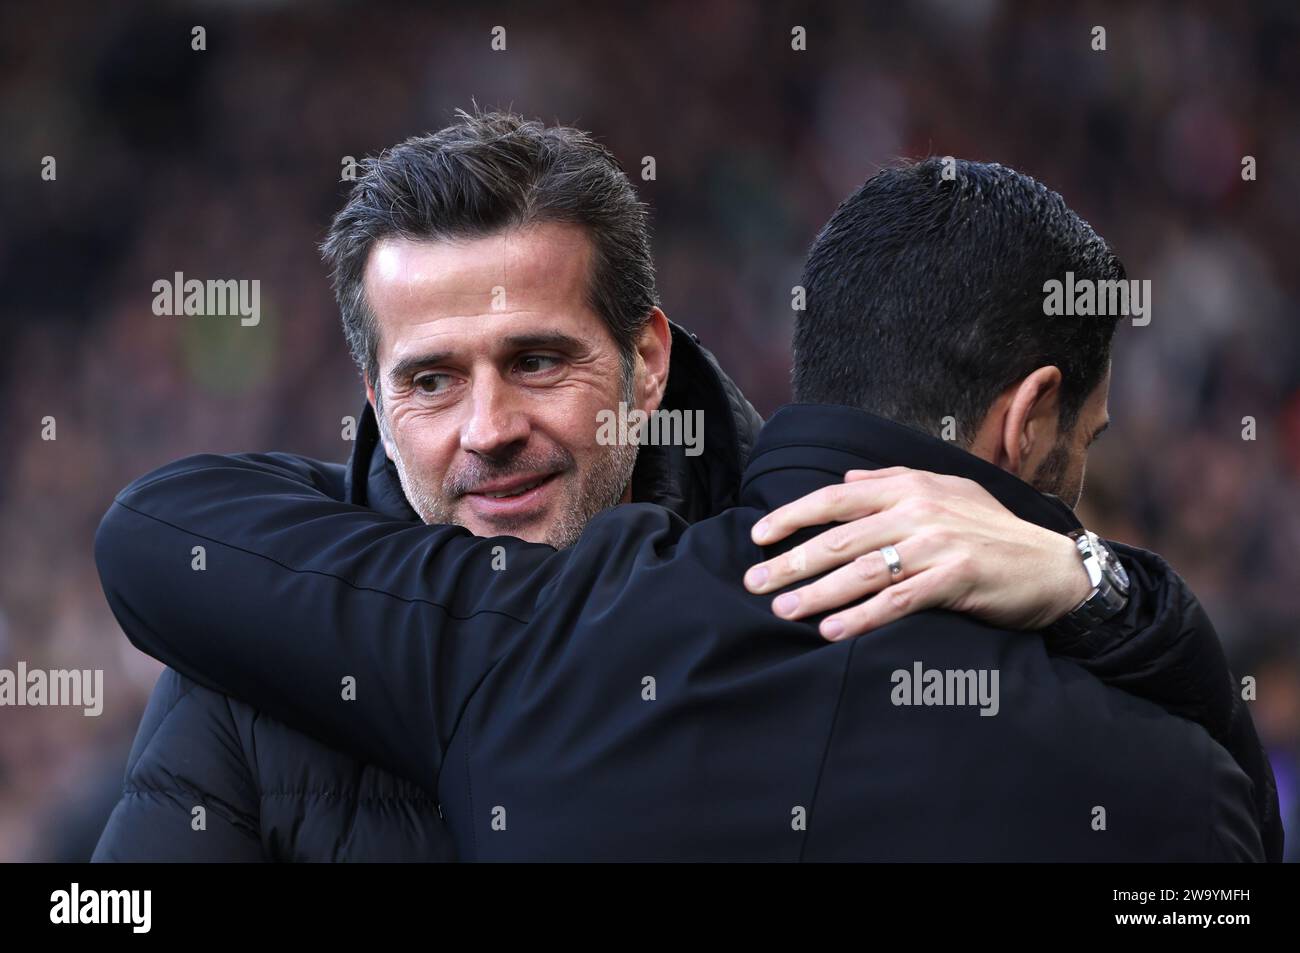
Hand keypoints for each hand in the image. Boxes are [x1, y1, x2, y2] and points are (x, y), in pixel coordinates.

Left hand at [743, 467, 1091, 639]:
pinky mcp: (956, 578)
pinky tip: (832, 632)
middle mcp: (919, 510)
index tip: (758, 536)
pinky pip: (897, 600)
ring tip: (783, 611)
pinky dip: (861, 617)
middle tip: (754, 583)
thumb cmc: (993, 533)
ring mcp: (938, 544)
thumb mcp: (948, 491)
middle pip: (839, 538)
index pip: (836, 499)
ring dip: (817, 593)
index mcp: (911, 486)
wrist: (1054, 567)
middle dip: (791, 562)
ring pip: (861, 570)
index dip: (792, 516)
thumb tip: (847, 479)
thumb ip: (894, 481)